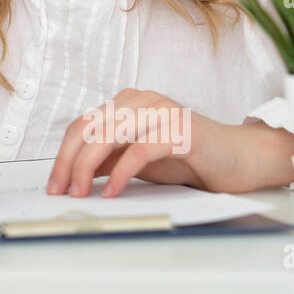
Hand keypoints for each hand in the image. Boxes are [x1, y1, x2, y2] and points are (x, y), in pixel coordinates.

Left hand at [47, 88, 274, 197]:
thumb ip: (108, 159)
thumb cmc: (189, 157)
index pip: (82, 125)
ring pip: (109, 135)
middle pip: (90, 129)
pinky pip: (141, 150)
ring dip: (89, 167)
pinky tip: (113, 191)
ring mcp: (162, 111)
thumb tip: (72, 173)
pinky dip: (122, 172)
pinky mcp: (181, 129)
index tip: (54, 183)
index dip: (63, 155)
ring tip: (81, 193)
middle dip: (70, 162)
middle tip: (61, 191)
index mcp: (127, 103)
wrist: (239, 158)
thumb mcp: (137, 158)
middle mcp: (142, 100)